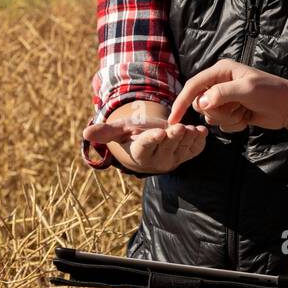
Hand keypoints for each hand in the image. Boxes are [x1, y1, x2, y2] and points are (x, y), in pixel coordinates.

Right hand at [82, 113, 206, 174]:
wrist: (150, 140)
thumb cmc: (132, 133)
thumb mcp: (119, 130)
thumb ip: (104, 132)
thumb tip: (84, 133)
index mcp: (140, 154)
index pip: (146, 146)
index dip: (153, 139)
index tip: (160, 133)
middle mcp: (158, 160)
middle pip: (168, 146)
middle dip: (174, 136)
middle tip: (179, 127)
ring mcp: (174, 159)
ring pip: (183, 147)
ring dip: (189, 138)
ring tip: (194, 128)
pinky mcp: (187, 156)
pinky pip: (195, 150)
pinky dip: (200, 141)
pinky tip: (202, 132)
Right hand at [169, 59, 287, 132]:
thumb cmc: (271, 93)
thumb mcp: (246, 90)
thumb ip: (221, 94)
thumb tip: (200, 103)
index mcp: (221, 70)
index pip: (194, 85)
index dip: (182, 101)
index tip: (174, 120)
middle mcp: (220, 82)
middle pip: (200, 103)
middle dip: (216, 112)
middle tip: (236, 109)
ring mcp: (226, 98)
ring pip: (210, 115)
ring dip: (226, 119)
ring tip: (244, 112)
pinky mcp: (232, 111)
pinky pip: (220, 124)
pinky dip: (233, 125)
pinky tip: (247, 119)